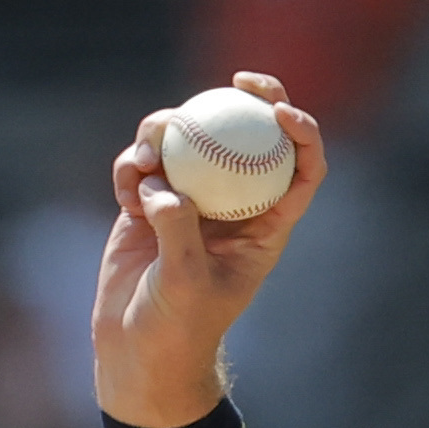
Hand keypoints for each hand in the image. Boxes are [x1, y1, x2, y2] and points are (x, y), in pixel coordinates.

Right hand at [91, 71, 328, 427]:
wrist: (138, 347)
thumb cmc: (176, 327)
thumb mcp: (184, 283)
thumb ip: (179, 232)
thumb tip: (170, 189)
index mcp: (266, 226)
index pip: (300, 170)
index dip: (302, 133)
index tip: (280, 111)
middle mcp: (234, 205)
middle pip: (250, 137)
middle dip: (251, 98)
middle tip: (236, 80)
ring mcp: (191, 199)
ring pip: (190, 140)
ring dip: (167, 134)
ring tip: (146, 161)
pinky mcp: (150, 200)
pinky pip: (144, 163)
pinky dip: (132, 168)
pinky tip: (126, 191)